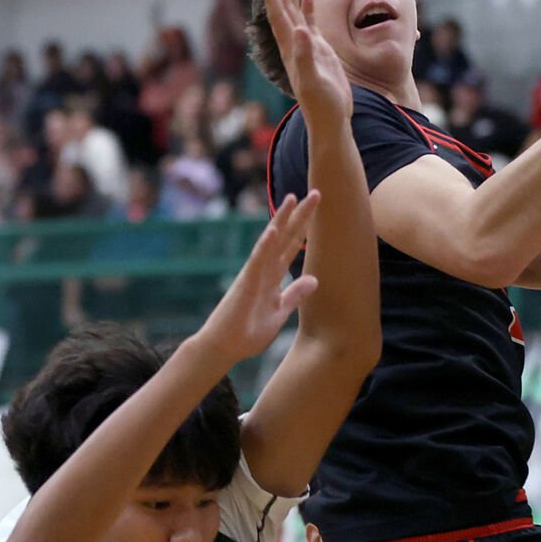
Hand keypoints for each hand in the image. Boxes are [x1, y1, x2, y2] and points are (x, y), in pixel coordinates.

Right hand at [195, 191, 319, 363]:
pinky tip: (273, 229)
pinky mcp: (245, 285)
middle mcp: (263, 270)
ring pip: (270, 242)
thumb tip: (313, 279)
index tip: (315, 208)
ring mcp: (253, 275)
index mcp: (272, 276)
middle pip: (285, 237)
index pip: (292, 245)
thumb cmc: (247, 332)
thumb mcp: (279, 312)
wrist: (224, 348)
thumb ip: (294, 294)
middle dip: (299, 216)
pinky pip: (256, 261)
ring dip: (281, 220)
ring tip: (291, 198)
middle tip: (316, 193)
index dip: (304, 227)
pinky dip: (265, 245)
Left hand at [258, 0, 352, 123]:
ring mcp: (306, 46)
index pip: (279, 17)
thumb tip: (301, 31)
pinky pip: (310, 22)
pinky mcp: (319, 51)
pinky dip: (307, 8)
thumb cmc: (322, 105)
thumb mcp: (313, 81)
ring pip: (294, 12)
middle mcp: (294, 45)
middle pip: (283, 8)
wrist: (331, 120)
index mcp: (291, 49)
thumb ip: (306, 56)